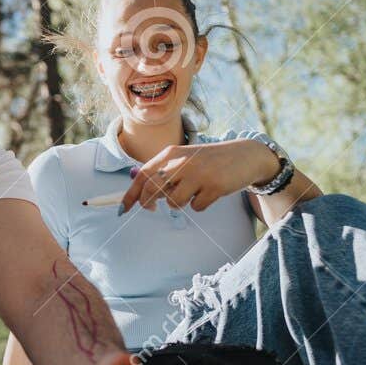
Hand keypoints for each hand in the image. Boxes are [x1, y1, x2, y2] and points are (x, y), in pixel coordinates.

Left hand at [121, 140, 281, 212]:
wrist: (244, 155)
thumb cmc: (208, 160)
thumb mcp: (183, 159)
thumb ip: (160, 170)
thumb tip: (133, 179)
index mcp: (170, 154)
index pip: (142, 176)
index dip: (130, 195)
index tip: (122, 210)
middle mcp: (181, 162)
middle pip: (152, 191)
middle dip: (148, 204)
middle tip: (153, 207)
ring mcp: (198, 174)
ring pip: (174, 203)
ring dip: (180, 203)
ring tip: (193, 191)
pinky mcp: (214, 187)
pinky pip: (196, 207)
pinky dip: (201, 204)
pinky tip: (210, 192)